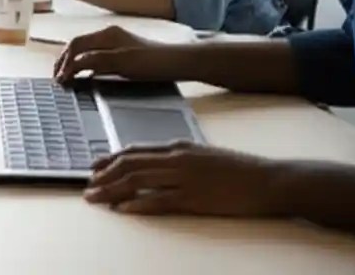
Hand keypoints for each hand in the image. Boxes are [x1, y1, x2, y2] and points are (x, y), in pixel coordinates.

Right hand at [54, 26, 188, 83]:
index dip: (64, 62)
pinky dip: (86, 65)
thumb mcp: (121, 62)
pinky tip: (87, 76)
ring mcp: (117, 43)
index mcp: (106, 35)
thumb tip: (71, 66)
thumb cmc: (152, 62)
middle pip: (78, 45)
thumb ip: (94, 62)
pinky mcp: (124, 52)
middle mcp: (109, 35)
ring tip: (67, 77)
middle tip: (57, 78)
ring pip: (87, 51)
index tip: (59, 79)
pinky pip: (97, 56)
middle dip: (65, 61)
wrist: (179, 63)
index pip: (75, 45)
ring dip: (74, 63)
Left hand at [85, 142, 282, 216]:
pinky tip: (123, 208)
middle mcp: (176, 159)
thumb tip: (153, 164)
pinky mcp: (194, 198)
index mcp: (178, 147)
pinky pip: (158, 200)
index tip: (94, 167)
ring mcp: (184, 178)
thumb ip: (177, 157)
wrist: (267, 180)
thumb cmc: (237, 170)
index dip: (109, 159)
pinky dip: (137, 204)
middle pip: (129, 164)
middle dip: (104, 175)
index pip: (134, 150)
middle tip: (88, 185)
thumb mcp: (202, 155)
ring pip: (138, 181)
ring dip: (112, 190)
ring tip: (95, 197)